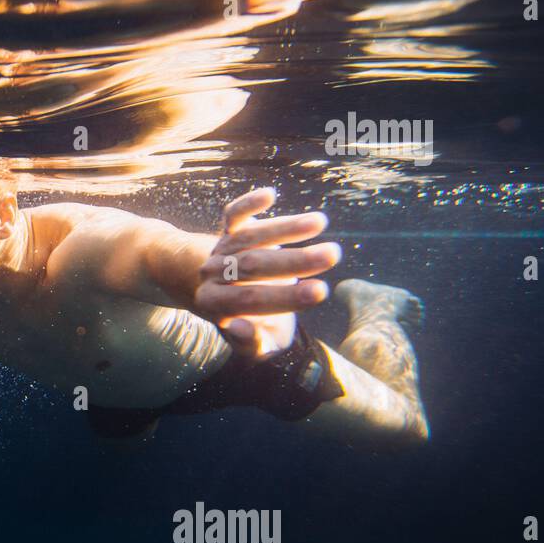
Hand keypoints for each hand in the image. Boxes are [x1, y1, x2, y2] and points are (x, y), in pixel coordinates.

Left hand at [194, 188, 340, 356]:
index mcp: (214, 306)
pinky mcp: (228, 231)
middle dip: (295, 260)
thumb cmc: (259, 329)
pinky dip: (248, 203)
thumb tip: (240, 327)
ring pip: (250, 237)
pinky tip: (269, 195)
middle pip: (252, 266)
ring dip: (287, 227)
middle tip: (332, 255)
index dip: (287, 296)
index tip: (321, 291)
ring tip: (320, 223)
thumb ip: (250, 343)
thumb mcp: (258, 347)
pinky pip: (234, 215)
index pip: (250, 300)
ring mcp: (219, 251)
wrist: (238, 305)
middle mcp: (212, 275)